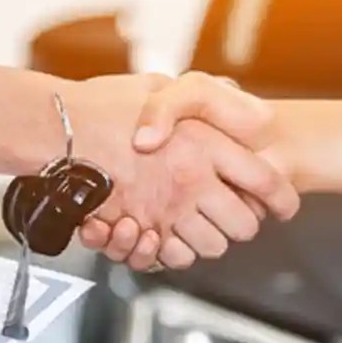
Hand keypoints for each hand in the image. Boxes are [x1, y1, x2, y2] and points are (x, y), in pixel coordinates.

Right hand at [73, 73, 297, 269]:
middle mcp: (191, 180)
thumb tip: (232, 93)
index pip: (265, 181)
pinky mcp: (139, 228)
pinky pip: (172, 256)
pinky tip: (164, 232)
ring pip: (211, 246)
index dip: (282, 198)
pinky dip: (172, 251)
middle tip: (231, 212)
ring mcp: (165, 208)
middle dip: (242, 223)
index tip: (284, 206)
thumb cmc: (104, 104)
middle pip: (244, 225)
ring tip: (195, 222)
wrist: (56, 129)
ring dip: (206, 239)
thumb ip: (198, 93)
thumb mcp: (160, 86)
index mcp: (205, 144)